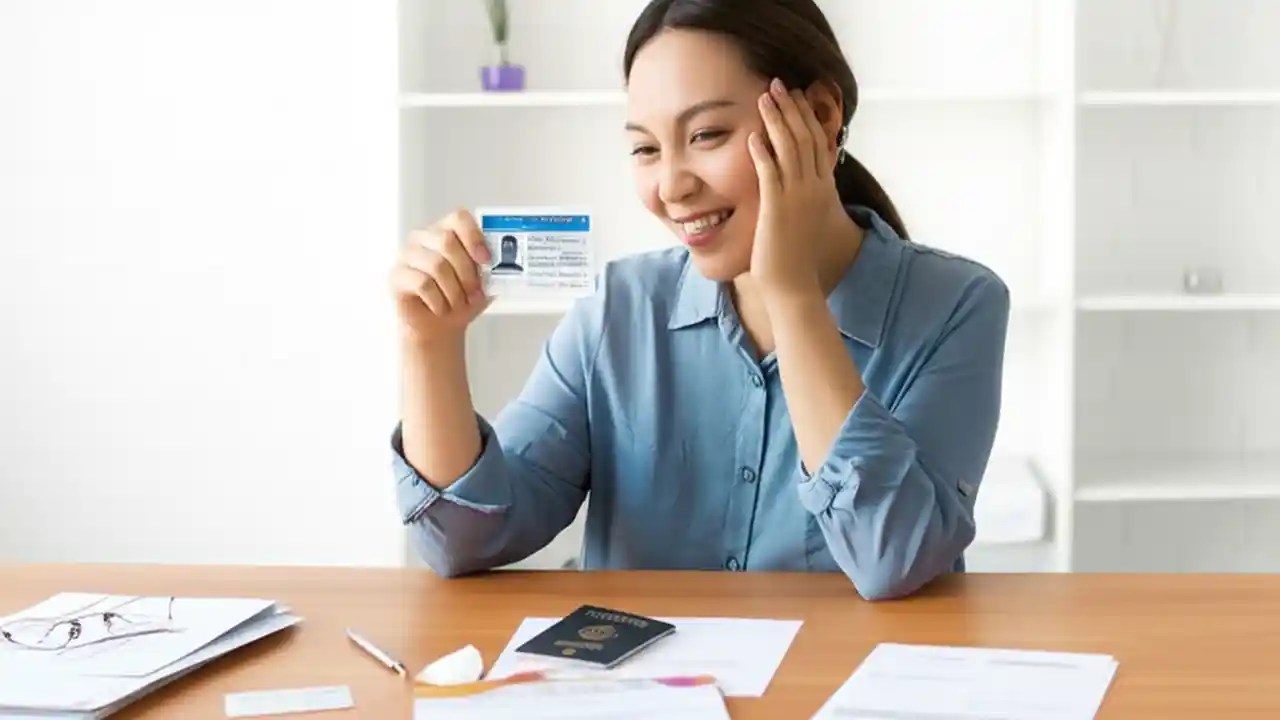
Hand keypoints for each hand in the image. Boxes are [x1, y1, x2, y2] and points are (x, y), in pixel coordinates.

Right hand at [389, 209, 492, 344]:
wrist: (439, 328)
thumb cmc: (459, 301)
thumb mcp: (482, 285)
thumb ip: (489, 271)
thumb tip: (498, 265)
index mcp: (446, 232)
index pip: (458, 218)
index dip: (474, 237)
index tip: (486, 260)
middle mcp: (423, 238)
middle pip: (446, 241)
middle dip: (466, 271)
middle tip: (474, 292)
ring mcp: (406, 255)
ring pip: (436, 264)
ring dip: (454, 290)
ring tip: (458, 304)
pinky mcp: (396, 276)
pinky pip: (422, 283)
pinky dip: (438, 301)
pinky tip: (441, 308)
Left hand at [746, 78, 841, 298]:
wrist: (794, 286)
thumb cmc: (795, 257)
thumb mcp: (805, 220)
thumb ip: (803, 197)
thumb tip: (798, 185)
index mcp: (822, 189)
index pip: (818, 141)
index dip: (806, 115)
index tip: (796, 95)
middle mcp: (814, 189)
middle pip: (805, 137)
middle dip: (791, 107)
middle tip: (778, 84)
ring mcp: (797, 198)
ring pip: (789, 149)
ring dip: (776, 120)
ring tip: (764, 97)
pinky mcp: (777, 209)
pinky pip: (770, 173)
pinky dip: (763, 152)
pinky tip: (752, 135)